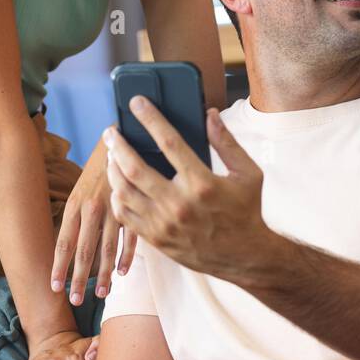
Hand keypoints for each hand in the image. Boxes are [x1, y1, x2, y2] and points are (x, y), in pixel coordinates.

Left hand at [51, 136, 136, 306]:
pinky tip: (122, 272)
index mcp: (75, 205)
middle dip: (78, 279)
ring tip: (100, 294)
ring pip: (107, 248)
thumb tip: (67, 249)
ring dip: (103, 274)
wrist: (119, 140)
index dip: (58, 266)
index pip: (63, 242)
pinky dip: (126, 256)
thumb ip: (74, 218)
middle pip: (84, 251)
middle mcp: (92, 209)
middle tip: (75, 301)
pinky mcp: (132, 207)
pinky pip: (130, 237)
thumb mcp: (79, 190)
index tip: (54, 287)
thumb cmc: (97, 170)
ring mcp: (114, 208)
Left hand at [103, 99, 270, 279]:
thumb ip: (226, 142)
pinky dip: (117, 197)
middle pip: (135, 169)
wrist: (245, 257)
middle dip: (118, 145)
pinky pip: (126, 216)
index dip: (150, 119)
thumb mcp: (248, 173)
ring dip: (113, 170)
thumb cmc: (247, 211)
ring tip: (111, 156)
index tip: (137, 103)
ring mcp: (165, 224)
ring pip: (124, 193)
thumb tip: (209, 114)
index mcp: (202, 183)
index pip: (169, 143)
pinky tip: (118, 185)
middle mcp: (179, 204)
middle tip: (111, 132)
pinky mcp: (157, 240)